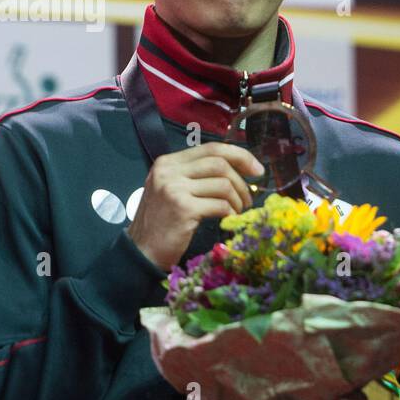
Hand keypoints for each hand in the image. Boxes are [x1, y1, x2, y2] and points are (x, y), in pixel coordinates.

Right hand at [126, 142, 262, 271]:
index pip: (211, 148)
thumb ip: (197, 175)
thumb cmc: (163, 222)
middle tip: (249, 198)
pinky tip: (229, 219)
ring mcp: (174, 189)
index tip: (257, 169)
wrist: (142, 250)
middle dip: (242, 180)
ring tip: (239, 210)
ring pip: (223, 184)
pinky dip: (231, 212)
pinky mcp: (183, 209)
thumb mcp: (173, 189)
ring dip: (239, 199)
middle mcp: (168, 171)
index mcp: (168, 162)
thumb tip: (237, 168)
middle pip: (220, 163)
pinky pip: (220, 205)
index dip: (239, 155)